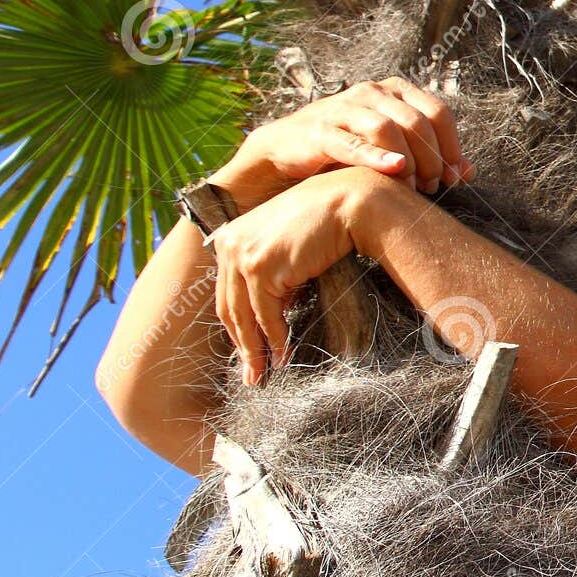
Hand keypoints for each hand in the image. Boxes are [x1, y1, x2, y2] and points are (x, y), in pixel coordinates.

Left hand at [209, 168, 375, 383]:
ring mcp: (242, 254)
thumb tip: (271, 314)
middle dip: (241, 345)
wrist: (350, 202)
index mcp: (229, 235)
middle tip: (252, 374)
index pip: (227, 290)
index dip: (238, 324)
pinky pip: (265, 316)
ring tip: (265, 373)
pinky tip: (283, 356)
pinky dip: (275, 340)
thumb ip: (271, 269)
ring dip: (256, 350)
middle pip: (229, 306)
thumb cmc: (326, 221)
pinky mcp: (260, 268)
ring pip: (244, 316)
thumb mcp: (287, 244)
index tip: (248, 350)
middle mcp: (228, 243)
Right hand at [216, 76, 471, 206]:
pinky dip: (377, 158)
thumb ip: (429, 156)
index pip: (438, 112)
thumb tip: (467, 173)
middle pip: (417, 121)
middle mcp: (372, 92)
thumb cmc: (346, 150)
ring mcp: (345, 108)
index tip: (456, 177)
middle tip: (435, 186)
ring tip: (413, 188)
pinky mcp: (321, 130)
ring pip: (388, 128)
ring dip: (408, 162)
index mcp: (395, 91)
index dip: (452, 146)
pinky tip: (395, 172)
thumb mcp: (391, 149)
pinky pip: (353, 143)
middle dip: (433, 158)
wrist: (286, 151)